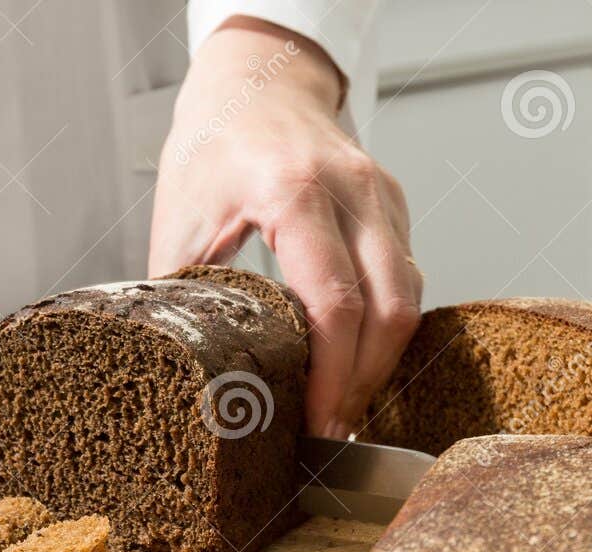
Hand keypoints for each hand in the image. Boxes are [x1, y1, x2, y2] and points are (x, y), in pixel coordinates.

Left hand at [150, 18, 422, 438]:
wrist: (255, 79)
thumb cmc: (213, 145)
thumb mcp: (182, 221)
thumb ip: (188, 298)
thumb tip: (182, 375)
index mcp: (294, 192)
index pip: (336, 305)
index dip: (333, 378)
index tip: (315, 424)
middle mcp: (352, 192)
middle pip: (390, 310)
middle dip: (364, 383)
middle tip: (333, 432)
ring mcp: (382, 196)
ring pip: (409, 297)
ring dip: (381, 361)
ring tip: (345, 408)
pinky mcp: (394, 205)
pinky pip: (405, 277)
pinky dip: (386, 328)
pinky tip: (356, 363)